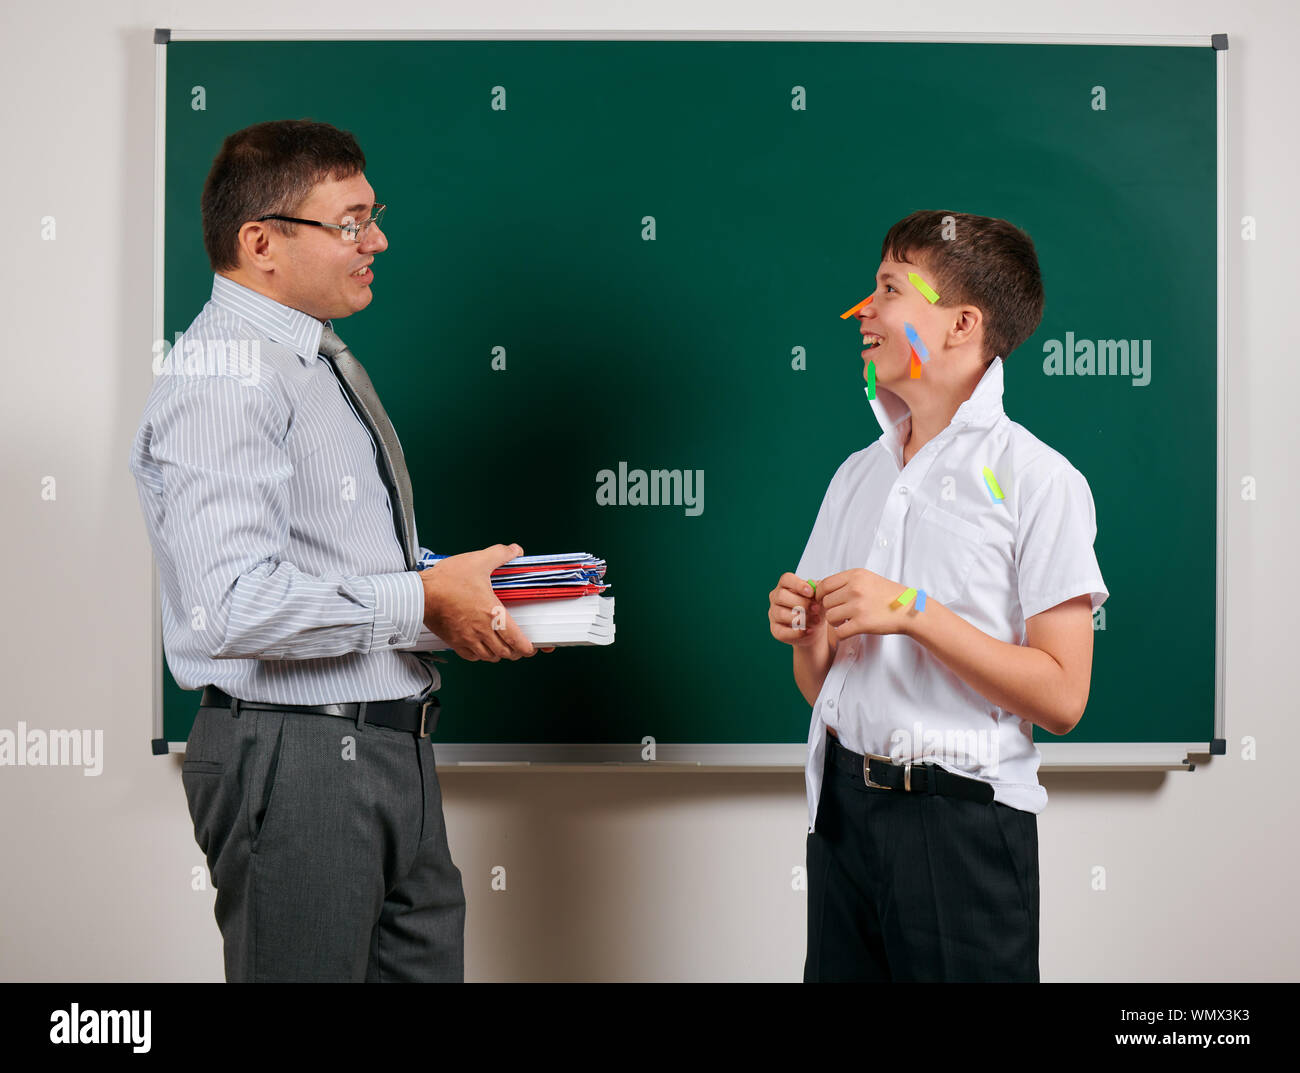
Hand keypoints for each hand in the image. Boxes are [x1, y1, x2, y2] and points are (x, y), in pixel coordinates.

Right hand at [419, 542, 540, 661]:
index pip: (517, 641)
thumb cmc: (446, 580)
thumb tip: (515, 550)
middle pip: (505, 653)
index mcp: (493, 614)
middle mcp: (482, 631)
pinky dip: (480, 655)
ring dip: (498, 654)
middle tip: (519, 646)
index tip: (531, 646)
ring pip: (489, 657)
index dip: (527, 647)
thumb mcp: (477, 561)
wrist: (420, 594)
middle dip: (515, 652)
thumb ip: (499, 554)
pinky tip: (481, 647)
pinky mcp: (454, 642)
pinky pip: (471, 657)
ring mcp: (467, 639)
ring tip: (502, 647)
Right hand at [768, 572, 826, 646]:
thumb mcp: (819, 597)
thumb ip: (818, 590)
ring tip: (816, 620)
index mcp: (785, 585)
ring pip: (781, 613)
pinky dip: (797, 632)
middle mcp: (776, 598)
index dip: (797, 584)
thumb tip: (816, 588)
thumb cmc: (816, 608)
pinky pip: (782, 632)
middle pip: (781, 596)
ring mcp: (773, 614)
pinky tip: (810, 630)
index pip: (786, 579)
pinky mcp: (775, 630)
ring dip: (801, 618)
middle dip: (801, 603)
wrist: (815, 628)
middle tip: (816, 608)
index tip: (811, 592)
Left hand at [818, 568, 915, 640]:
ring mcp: (858, 606)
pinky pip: (839, 632)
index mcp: (855, 575)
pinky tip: (849, 630)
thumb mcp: (867, 579)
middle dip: (831, 609)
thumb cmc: (888, 595)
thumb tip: (820, 587)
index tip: (825, 601)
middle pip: (826, 602)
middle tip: (842, 613)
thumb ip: (846, 582)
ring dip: (835, 622)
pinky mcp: (862, 623)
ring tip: (847, 621)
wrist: (909, 609)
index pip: (824, 584)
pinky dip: (841, 634)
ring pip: (830, 617)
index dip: (821, 595)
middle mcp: (855, 588)